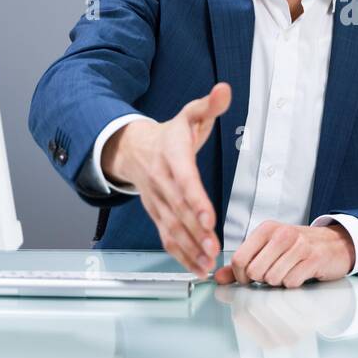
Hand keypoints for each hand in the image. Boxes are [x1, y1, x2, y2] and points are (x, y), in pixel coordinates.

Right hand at [101, 82, 230, 274]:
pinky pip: (167, 237)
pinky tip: (196, 267)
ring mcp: (157, 201)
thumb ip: (209, 104)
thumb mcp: (189, 114)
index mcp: (172, 157)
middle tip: (214, 249)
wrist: (133, 148)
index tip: (209, 218)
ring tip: (208, 264)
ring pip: (172, 228)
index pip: (185, 181)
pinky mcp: (157, 215)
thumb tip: (224, 89)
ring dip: (189, 248)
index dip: (196, 201)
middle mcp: (162, 182)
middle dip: (196, 232)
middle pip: (179, 210)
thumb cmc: (169, 134)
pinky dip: (180, 255)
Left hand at [214, 221, 354, 287]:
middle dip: (262, 279)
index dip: (241, 276)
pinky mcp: (314, 259)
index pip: (239, 259)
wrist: (335, 243)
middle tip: (274, 273)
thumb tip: (218, 277)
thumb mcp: (269, 248)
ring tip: (289, 271)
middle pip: (254, 272)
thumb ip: (243, 262)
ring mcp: (299, 245)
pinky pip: (292, 282)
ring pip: (272, 279)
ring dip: (279, 282)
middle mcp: (282, 234)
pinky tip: (301, 273)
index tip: (250, 278)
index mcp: (267, 229)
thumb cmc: (299, 247)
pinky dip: (294, 283)